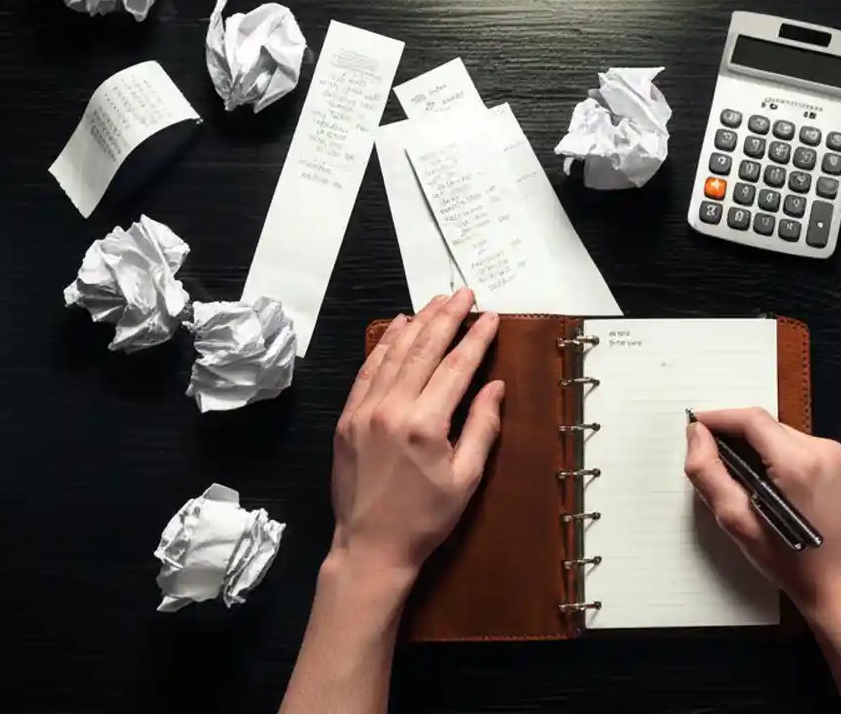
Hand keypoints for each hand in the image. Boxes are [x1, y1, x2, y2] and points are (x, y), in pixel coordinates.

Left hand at [329, 289, 503, 583]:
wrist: (370, 547)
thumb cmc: (425, 519)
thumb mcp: (466, 478)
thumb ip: (483, 427)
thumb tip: (494, 384)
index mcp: (425, 424)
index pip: (456, 367)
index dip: (475, 338)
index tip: (490, 316)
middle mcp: (391, 409)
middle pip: (422, 350)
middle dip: (446, 317)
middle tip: (463, 294)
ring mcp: (363, 411)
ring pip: (392, 353)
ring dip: (415, 323)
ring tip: (434, 302)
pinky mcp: (346, 419)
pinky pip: (367, 371)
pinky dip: (383, 345)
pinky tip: (397, 328)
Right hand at [684, 407, 840, 617]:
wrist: (837, 584)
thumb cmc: (788, 562)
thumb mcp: (737, 522)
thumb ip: (710, 473)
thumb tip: (696, 435)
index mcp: (798, 463)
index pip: (751, 420)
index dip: (718, 418)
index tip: (694, 427)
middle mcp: (821, 449)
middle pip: (764, 425)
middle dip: (733, 435)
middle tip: (710, 460)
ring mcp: (834, 454)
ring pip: (777, 433)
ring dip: (752, 446)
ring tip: (736, 477)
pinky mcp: (837, 461)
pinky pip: (793, 445)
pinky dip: (771, 454)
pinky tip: (762, 482)